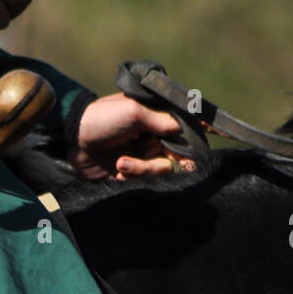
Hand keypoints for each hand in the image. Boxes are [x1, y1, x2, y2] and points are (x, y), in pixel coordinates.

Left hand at [69, 93, 196, 180]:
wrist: (71, 138)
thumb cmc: (102, 117)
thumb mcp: (133, 112)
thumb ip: (160, 120)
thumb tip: (185, 126)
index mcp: (158, 120)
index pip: (187, 128)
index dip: (203, 134)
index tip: (221, 139)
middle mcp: (155, 138)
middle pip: (177, 156)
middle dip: (166, 162)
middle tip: (162, 166)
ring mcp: (143, 156)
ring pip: (160, 171)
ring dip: (142, 170)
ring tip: (121, 164)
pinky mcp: (130, 172)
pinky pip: (143, 181)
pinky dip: (132, 177)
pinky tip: (118, 171)